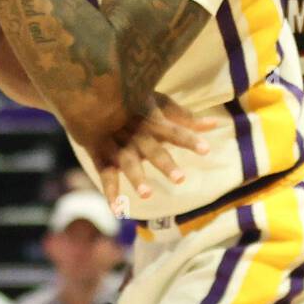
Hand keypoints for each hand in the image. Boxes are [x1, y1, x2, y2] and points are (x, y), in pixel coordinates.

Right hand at [88, 93, 217, 213]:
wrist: (88, 93)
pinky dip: (110, 193)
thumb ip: (185, 117)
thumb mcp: (158, 103)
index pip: (173, 130)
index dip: (188, 139)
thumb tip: (215, 125)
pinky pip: (105, 175)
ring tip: (147, 195)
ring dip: (137, 178)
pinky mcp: (100, 154)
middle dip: (164, 163)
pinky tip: (118, 210)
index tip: (206, 149)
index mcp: (150, 119)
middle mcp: (134, 132)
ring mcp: (115, 144)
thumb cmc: (131, 99)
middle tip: (180, 179)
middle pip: (151, 148)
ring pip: (127, 162)